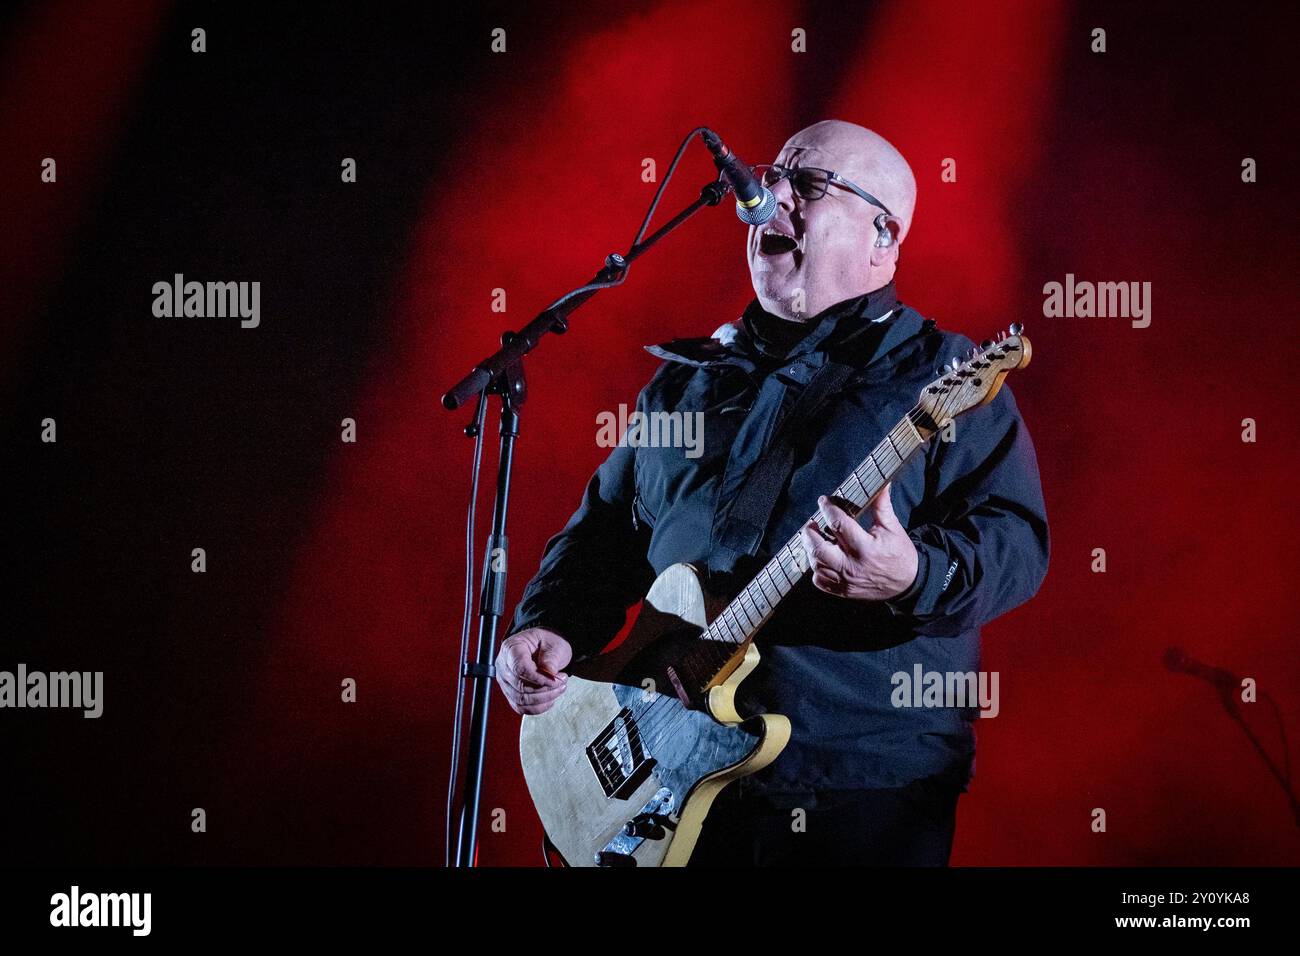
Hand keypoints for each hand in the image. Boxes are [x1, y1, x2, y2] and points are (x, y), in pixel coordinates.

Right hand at [495, 628, 571, 714]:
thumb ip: (551, 658)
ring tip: (560, 688)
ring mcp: (505, 681)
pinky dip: (538, 707)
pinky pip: (521, 708)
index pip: (519, 668)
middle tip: (563, 681)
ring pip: (521, 700)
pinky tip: (551, 699)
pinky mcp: (510, 693)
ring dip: (544, 699)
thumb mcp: (554, 644)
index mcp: (511, 648)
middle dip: (545, 689)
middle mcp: (503, 666)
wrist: (544, 648)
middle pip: (520, 686)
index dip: (538, 678)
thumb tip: (550, 674)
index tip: (556, 680)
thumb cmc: (547, 643)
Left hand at [798, 481, 918, 600]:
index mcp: (865, 547)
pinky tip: (821, 558)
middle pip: (818, 548)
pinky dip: (816, 569)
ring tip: (813, 538)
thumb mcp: (893, 528)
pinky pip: (820, 582)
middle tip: (811, 523)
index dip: (828, 509)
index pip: (838, 523)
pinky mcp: (843, 591)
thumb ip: (882, 506)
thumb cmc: (900, 553)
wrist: (908, 583)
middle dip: (809, 533)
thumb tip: (882, 483)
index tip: (824, 501)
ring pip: (816, 565)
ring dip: (810, 549)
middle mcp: (852, 566)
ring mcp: (846, 580)